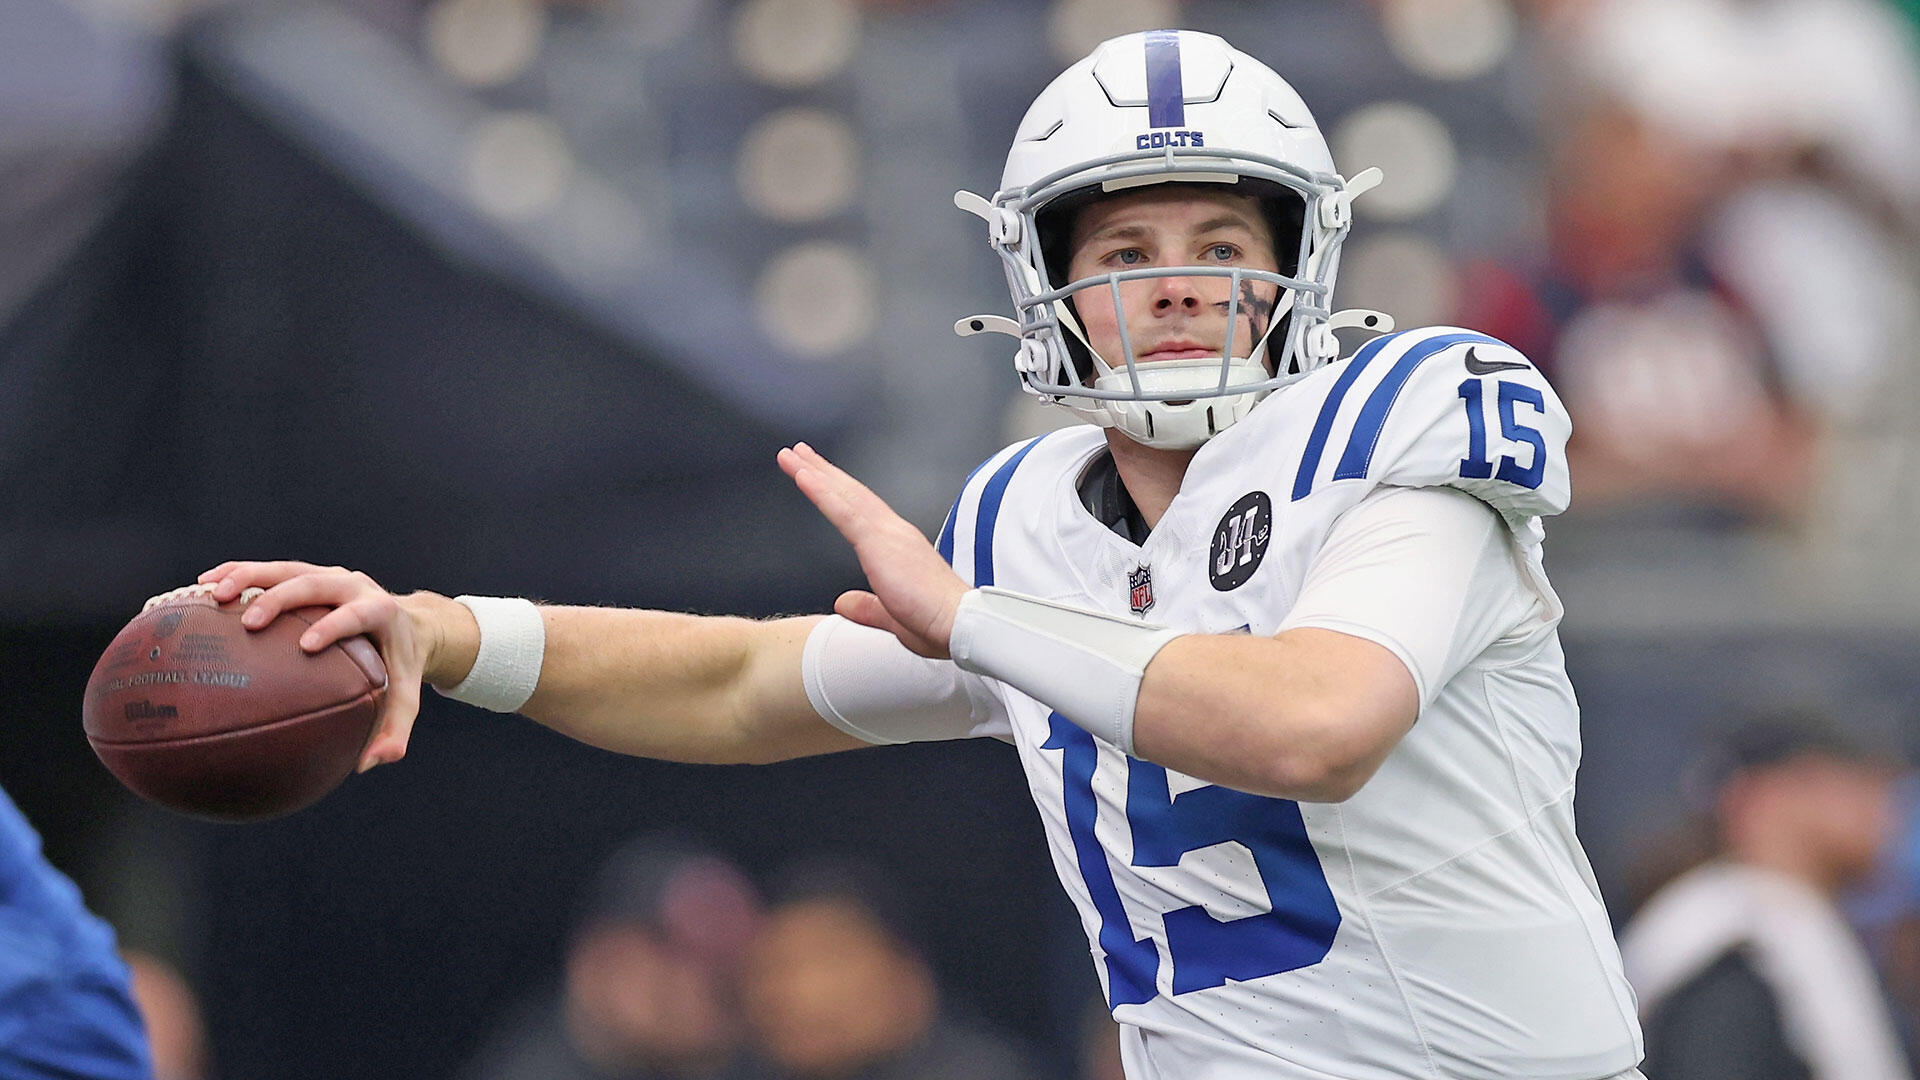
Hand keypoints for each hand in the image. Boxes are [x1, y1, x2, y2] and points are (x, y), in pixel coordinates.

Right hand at [193, 561, 432, 771]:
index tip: (307, 646)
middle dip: (281, 598)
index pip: (357, 614)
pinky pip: (270, 570)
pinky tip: (204, 586)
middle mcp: (353, 586)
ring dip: (249, 577)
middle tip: (250, 623)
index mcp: (381, 611)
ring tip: (214, 595)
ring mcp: (328, 576)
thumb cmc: (400, 667)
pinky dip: (237, 573)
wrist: (408, 624)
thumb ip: (394, 733)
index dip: (334, 626)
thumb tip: (365, 765)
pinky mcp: (308, 572)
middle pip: (315, 582)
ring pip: (286, 569)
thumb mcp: (406, 699)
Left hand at [778, 443, 969, 658]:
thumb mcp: (894, 618)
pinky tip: (804, 475)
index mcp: (900, 548)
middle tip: (800, 452)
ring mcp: (888, 534)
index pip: (863, 513)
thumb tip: (842, 601)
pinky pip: (843, 511)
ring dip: (815, 472)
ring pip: (844, 495)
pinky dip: (822, 491)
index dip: (840, 492)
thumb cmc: (938, 625)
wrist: (961, 624)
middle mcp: (895, 533)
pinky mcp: (880, 543)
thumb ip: (867, 608)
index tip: (820, 475)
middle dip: (824, 472)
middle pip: (852, 495)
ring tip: (792, 454)